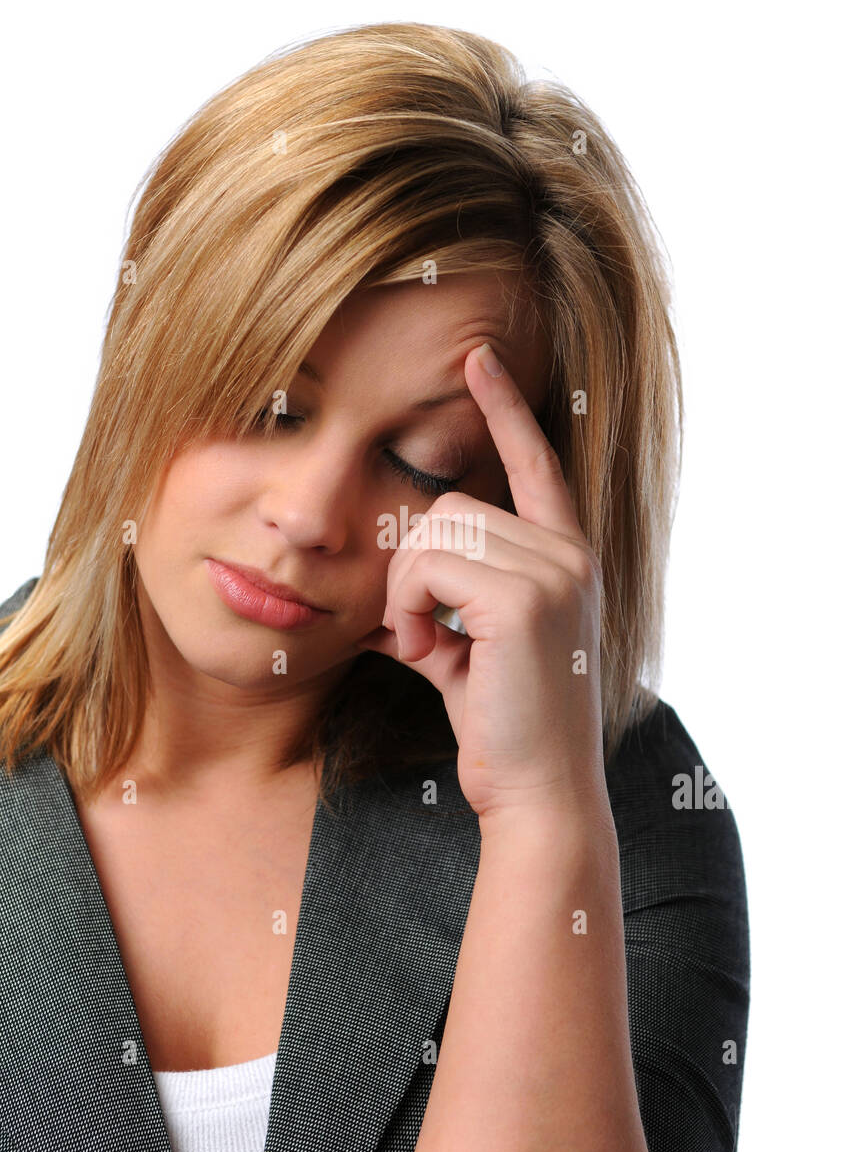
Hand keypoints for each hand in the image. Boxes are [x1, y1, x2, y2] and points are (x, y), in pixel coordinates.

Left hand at [357, 343, 607, 829]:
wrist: (538, 794)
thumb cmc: (502, 725)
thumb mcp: (471, 647)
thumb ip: (444, 598)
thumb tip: (392, 576)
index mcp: (564, 556)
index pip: (536, 462)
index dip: (505, 408)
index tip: (480, 357)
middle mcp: (569, 552)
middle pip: (449, 507)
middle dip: (412, 570)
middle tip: (419, 635)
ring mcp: (554, 570)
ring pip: (433, 534)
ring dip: (406, 593)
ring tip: (427, 649)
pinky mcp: (525, 598)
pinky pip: (427, 569)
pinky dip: (409, 611)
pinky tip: (428, 655)